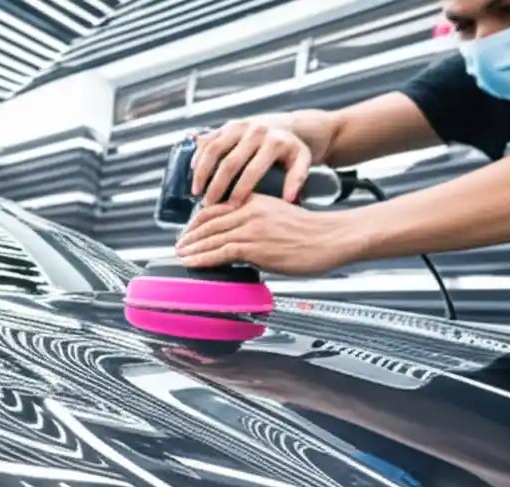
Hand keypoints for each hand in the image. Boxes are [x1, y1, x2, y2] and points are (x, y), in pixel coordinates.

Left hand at [175, 195, 363, 275]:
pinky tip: (192, 262)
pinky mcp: (255, 246)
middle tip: (179, 244)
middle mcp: (249, 210)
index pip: (218, 208)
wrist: (330, 237)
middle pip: (209, 222)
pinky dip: (202, 258)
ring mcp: (251, 228)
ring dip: (191, 247)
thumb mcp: (279, 215)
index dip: (198, 220)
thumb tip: (242, 240)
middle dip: (190, 234)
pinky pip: (220, 252)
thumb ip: (258, 221)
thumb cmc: (311, 232)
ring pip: (211, 237)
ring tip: (180, 255)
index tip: (189, 229)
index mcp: (255, 199)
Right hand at [190, 115, 322, 204]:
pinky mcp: (228, 124)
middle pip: (230, 162)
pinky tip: (192, 171)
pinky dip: (198, 155)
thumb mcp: (301, 162)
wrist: (288, 125)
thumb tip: (288, 199)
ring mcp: (240, 126)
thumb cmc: (292, 150)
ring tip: (196, 191)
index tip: (231, 208)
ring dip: (202, 171)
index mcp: (274, 142)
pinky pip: (209, 139)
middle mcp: (255, 131)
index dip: (240, 190)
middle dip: (217, 185)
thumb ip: (297, 179)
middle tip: (208, 205)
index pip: (252, 170)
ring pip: (214, 149)